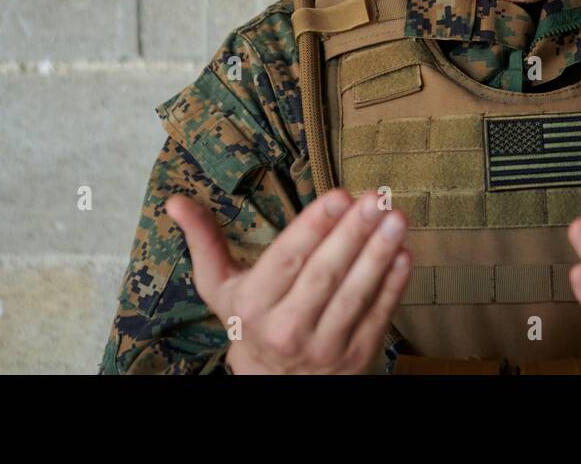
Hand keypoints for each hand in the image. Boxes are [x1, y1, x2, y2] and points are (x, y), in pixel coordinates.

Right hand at [166, 187, 411, 373]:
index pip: (287, 262)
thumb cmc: (247, 320)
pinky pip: (377, 316)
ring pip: (354, 296)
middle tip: (375, 199)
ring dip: (378, 255)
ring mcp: (324, 346)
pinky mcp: (355, 356)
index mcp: (253, 305)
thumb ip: (203, 240)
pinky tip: (405, 253)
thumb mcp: (219, 285)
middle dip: (352, 235)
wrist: (271, 384)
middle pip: (323, 276)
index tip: (339, 195)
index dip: (314, 228)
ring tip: (396, 218)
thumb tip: (175, 201)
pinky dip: (393, 285)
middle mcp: (286, 329)